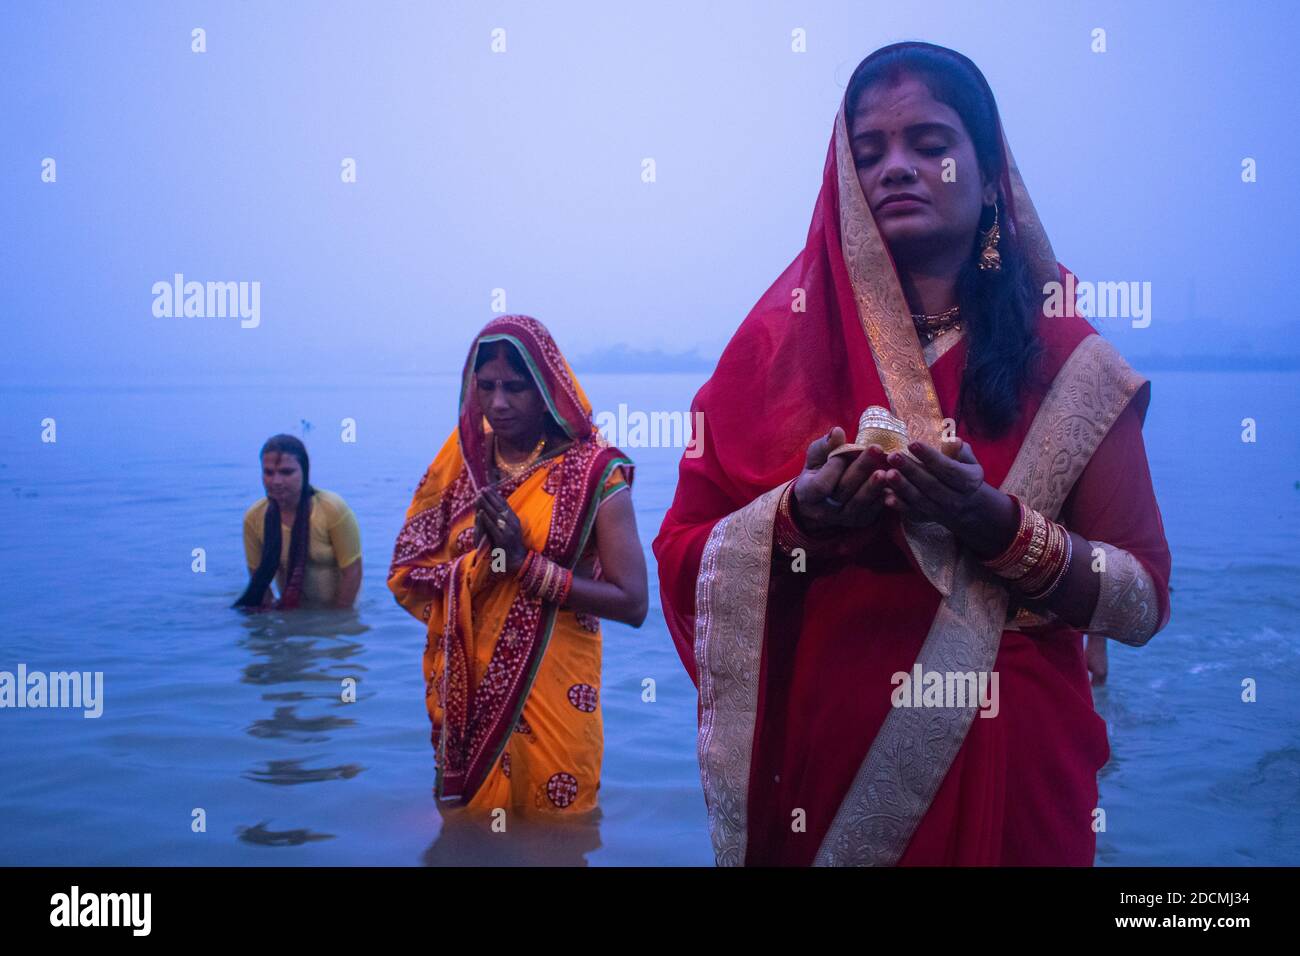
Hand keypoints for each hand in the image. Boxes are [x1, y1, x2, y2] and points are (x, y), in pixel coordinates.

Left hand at [476, 487, 525, 573]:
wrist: (518, 560)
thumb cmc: (512, 545)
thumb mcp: (510, 529)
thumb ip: (504, 519)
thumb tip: (496, 508)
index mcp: (514, 520)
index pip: (504, 504)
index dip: (496, 496)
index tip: (488, 488)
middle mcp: (513, 523)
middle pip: (500, 507)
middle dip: (490, 497)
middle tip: (482, 489)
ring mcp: (508, 531)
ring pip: (496, 515)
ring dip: (487, 505)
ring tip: (479, 496)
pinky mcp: (503, 539)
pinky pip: (493, 527)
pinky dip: (487, 519)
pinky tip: (481, 512)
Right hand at [791, 427, 890, 532]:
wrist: (820, 503)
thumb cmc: (817, 473)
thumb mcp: (815, 459)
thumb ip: (825, 446)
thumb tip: (837, 431)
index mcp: (808, 494)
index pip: (821, 485)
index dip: (833, 468)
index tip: (844, 451)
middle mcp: (825, 511)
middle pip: (844, 491)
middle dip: (861, 469)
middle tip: (877, 449)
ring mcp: (843, 518)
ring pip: (860, 503)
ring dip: (874, 486)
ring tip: (887, 470)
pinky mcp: (860, 521)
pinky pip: (874, 510)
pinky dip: (884, 497)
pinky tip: (893, 483)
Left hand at [880, 441, 1015, 555]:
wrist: (966, 506)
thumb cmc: (963, 474)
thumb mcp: (969, 462)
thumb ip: (961, 451)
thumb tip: (953, 441)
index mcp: (968, 482)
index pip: (948, 469)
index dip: (930, 457)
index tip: (912, 444)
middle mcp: (954, 499)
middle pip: (931, 485)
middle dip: (911, 470)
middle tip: (893, 456)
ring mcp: (939, 510)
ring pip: (919, 500)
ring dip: (902, 487)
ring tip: (887, 473)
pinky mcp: (924, 517)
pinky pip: (910, 513)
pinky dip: (898, 505)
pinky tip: (885, 495)